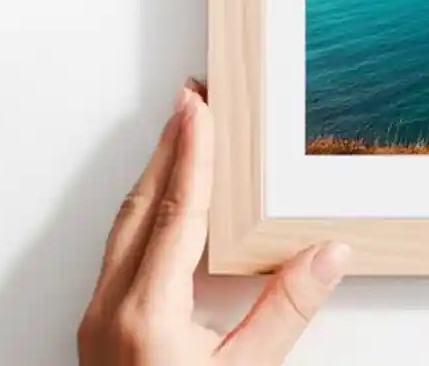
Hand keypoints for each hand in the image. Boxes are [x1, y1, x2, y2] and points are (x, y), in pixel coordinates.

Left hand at [78, 81, 349, 365]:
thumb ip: (287, 312)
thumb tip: (329, 254)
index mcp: (144, 313)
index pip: (175, 212)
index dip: (192, 155)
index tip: (202, 107)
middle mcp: (111, 308)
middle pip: (139, 206)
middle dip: (168, 148)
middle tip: (191, 100)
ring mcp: (99, 318)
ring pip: (124, 225)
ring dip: (156, 176)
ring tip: (182, 138)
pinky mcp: (101, 329)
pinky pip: (121, 248)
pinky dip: (147, 211)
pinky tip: (166, 207)